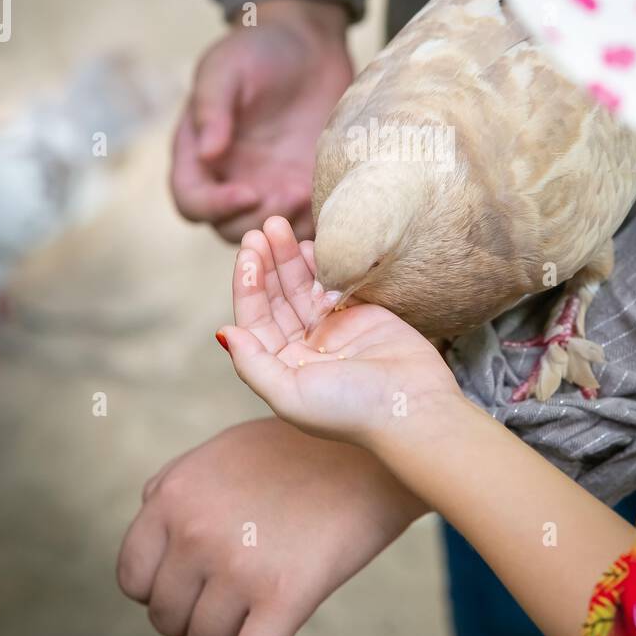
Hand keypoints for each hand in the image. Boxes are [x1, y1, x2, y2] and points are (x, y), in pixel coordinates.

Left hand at [117, 415, 426, 635]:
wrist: (377, 448)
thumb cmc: (302, 446)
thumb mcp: (223, 449)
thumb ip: (177, 483)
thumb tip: (148, 517)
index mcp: (173, 494)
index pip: (133, 578)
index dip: (159, 594)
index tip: (189, 592)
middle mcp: (194, 531)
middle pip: (167, 618)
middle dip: (194, 620)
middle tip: (229, 606)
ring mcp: (238, 567)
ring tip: (248, 629)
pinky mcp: (285, 597)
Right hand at [171, 0, 352, 241]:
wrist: (309, 45)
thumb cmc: (259, 49)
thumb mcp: (228, 67)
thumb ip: (213, 106)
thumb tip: (207, 153)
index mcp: (198, 154)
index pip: (192, 200)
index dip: (214, 207)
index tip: (248, 193)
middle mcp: (230, 178)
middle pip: (228, 227)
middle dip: (256, 221)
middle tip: (289, 196)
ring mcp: (268, 187)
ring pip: (268, 232)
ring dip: (287, 226)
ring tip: (309, 196)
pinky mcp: (303, 188)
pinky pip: (305, 223)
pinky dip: (315, 223)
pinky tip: (332, 202)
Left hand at [218, 217, 461, 445]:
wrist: (411, 406)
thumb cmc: (349, 409)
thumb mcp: (288, 395)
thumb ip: (252, 364)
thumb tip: (225, 332)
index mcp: (282, 367)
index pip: (256, 318)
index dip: (249, 284)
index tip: (249, 251)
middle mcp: (304, 347)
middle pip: (277, 297)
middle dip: (268, 262)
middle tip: (264, 228)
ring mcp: (333, 330)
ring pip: (303, 286)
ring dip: (290, 257)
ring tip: (281, 227)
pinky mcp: (362, 315)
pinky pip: (334, 283)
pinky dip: (322, 263)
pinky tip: (312, 243)